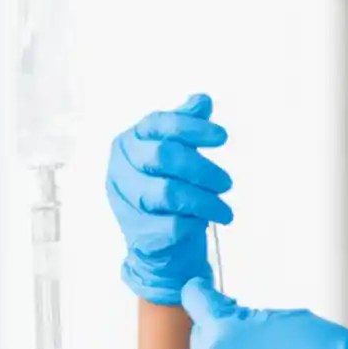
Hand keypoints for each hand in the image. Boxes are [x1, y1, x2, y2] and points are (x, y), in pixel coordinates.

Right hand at [106, 94, 232, 305]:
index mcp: (127, 143)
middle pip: (164, 156)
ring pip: (171, 192)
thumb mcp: (176, 155)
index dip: (192, 127)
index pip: (157, 123)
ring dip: (207, 200)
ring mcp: (127, 202)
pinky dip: (198, 222)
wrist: (159, 248)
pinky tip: (208, 223)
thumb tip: (202, 100)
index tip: (222, 137)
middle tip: (226, 183)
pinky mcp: (141, 232)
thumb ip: (186, 127)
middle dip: (202, 168)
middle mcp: (120, 169)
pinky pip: (176, 223)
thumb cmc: (168, 193)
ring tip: (224, 209)